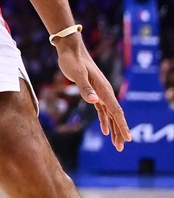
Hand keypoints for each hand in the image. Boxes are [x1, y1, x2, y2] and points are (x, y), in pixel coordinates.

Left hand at [55, 35, 131, 150]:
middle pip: (116, 115)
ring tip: (116, 144)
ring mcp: (100, 92)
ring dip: (113, 129)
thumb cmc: (72, 61)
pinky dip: (105, 120)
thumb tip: (94, 101)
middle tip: (120, 148)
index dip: (122, 126)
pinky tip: (105, 130)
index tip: (128, 139)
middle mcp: (105, 92)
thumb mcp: (76, 74)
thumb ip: (85, 88)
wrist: (70, 49)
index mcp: (103, 89)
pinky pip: (102, 110)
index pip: (116, 111)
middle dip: (119, 132)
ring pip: (110, 114)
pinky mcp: (94, 92)